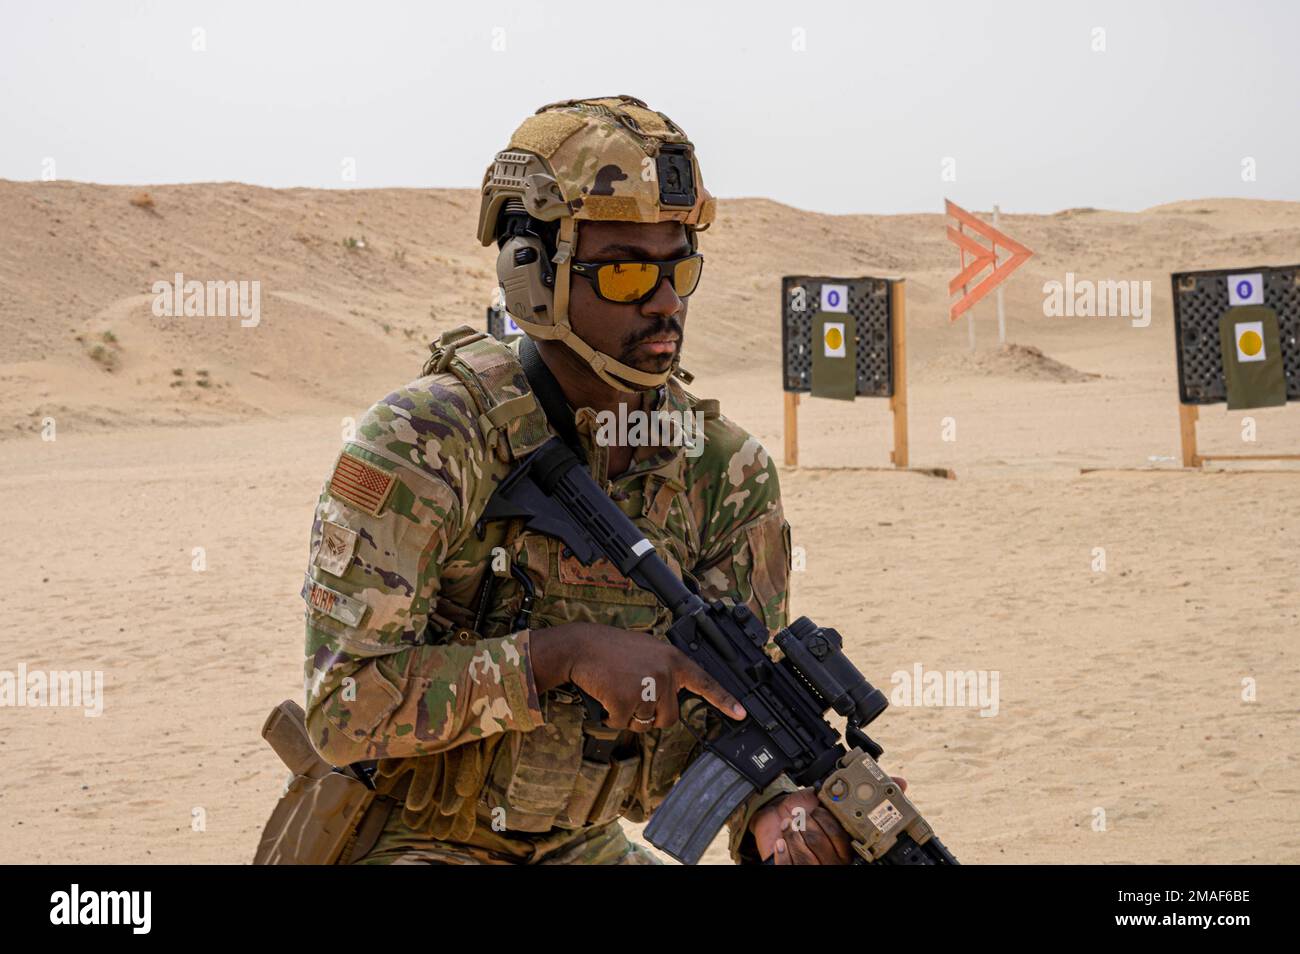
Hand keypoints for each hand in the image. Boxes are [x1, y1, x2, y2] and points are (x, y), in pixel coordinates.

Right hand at [529, 622, 744, 731]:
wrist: (582, 646)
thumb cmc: (612, 650)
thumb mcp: (648, 653)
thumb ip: (665, 672)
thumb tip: (668, 703)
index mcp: (674, 659)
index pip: (706, 682)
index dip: (724, 701)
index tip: (741, 714)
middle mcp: (666, 672)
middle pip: (669, 718)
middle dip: (650, 716)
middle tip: (632, 696)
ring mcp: (647, 685)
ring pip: (645, 723)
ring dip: (629, 716)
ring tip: (617, 690)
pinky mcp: (627, 699)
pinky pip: (623, 725)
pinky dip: (611, 717)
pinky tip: (606, 696)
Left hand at [750, 777, 907, 864]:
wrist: (777, 822)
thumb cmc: (808, 812)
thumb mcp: (834, 800)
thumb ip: (864, 793)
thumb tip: (900, 783)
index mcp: (848, 846)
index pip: (843, 838)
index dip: (826, 822)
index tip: (815, 810)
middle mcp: (834, 860)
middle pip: (822, 846)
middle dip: (807, 826)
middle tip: (800, 816)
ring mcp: (816, 866)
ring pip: (806, 858)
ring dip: (793, 836)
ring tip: (789, 825)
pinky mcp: (796, 870)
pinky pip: (790, 866)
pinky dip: (785, 852)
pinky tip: (782, 841)